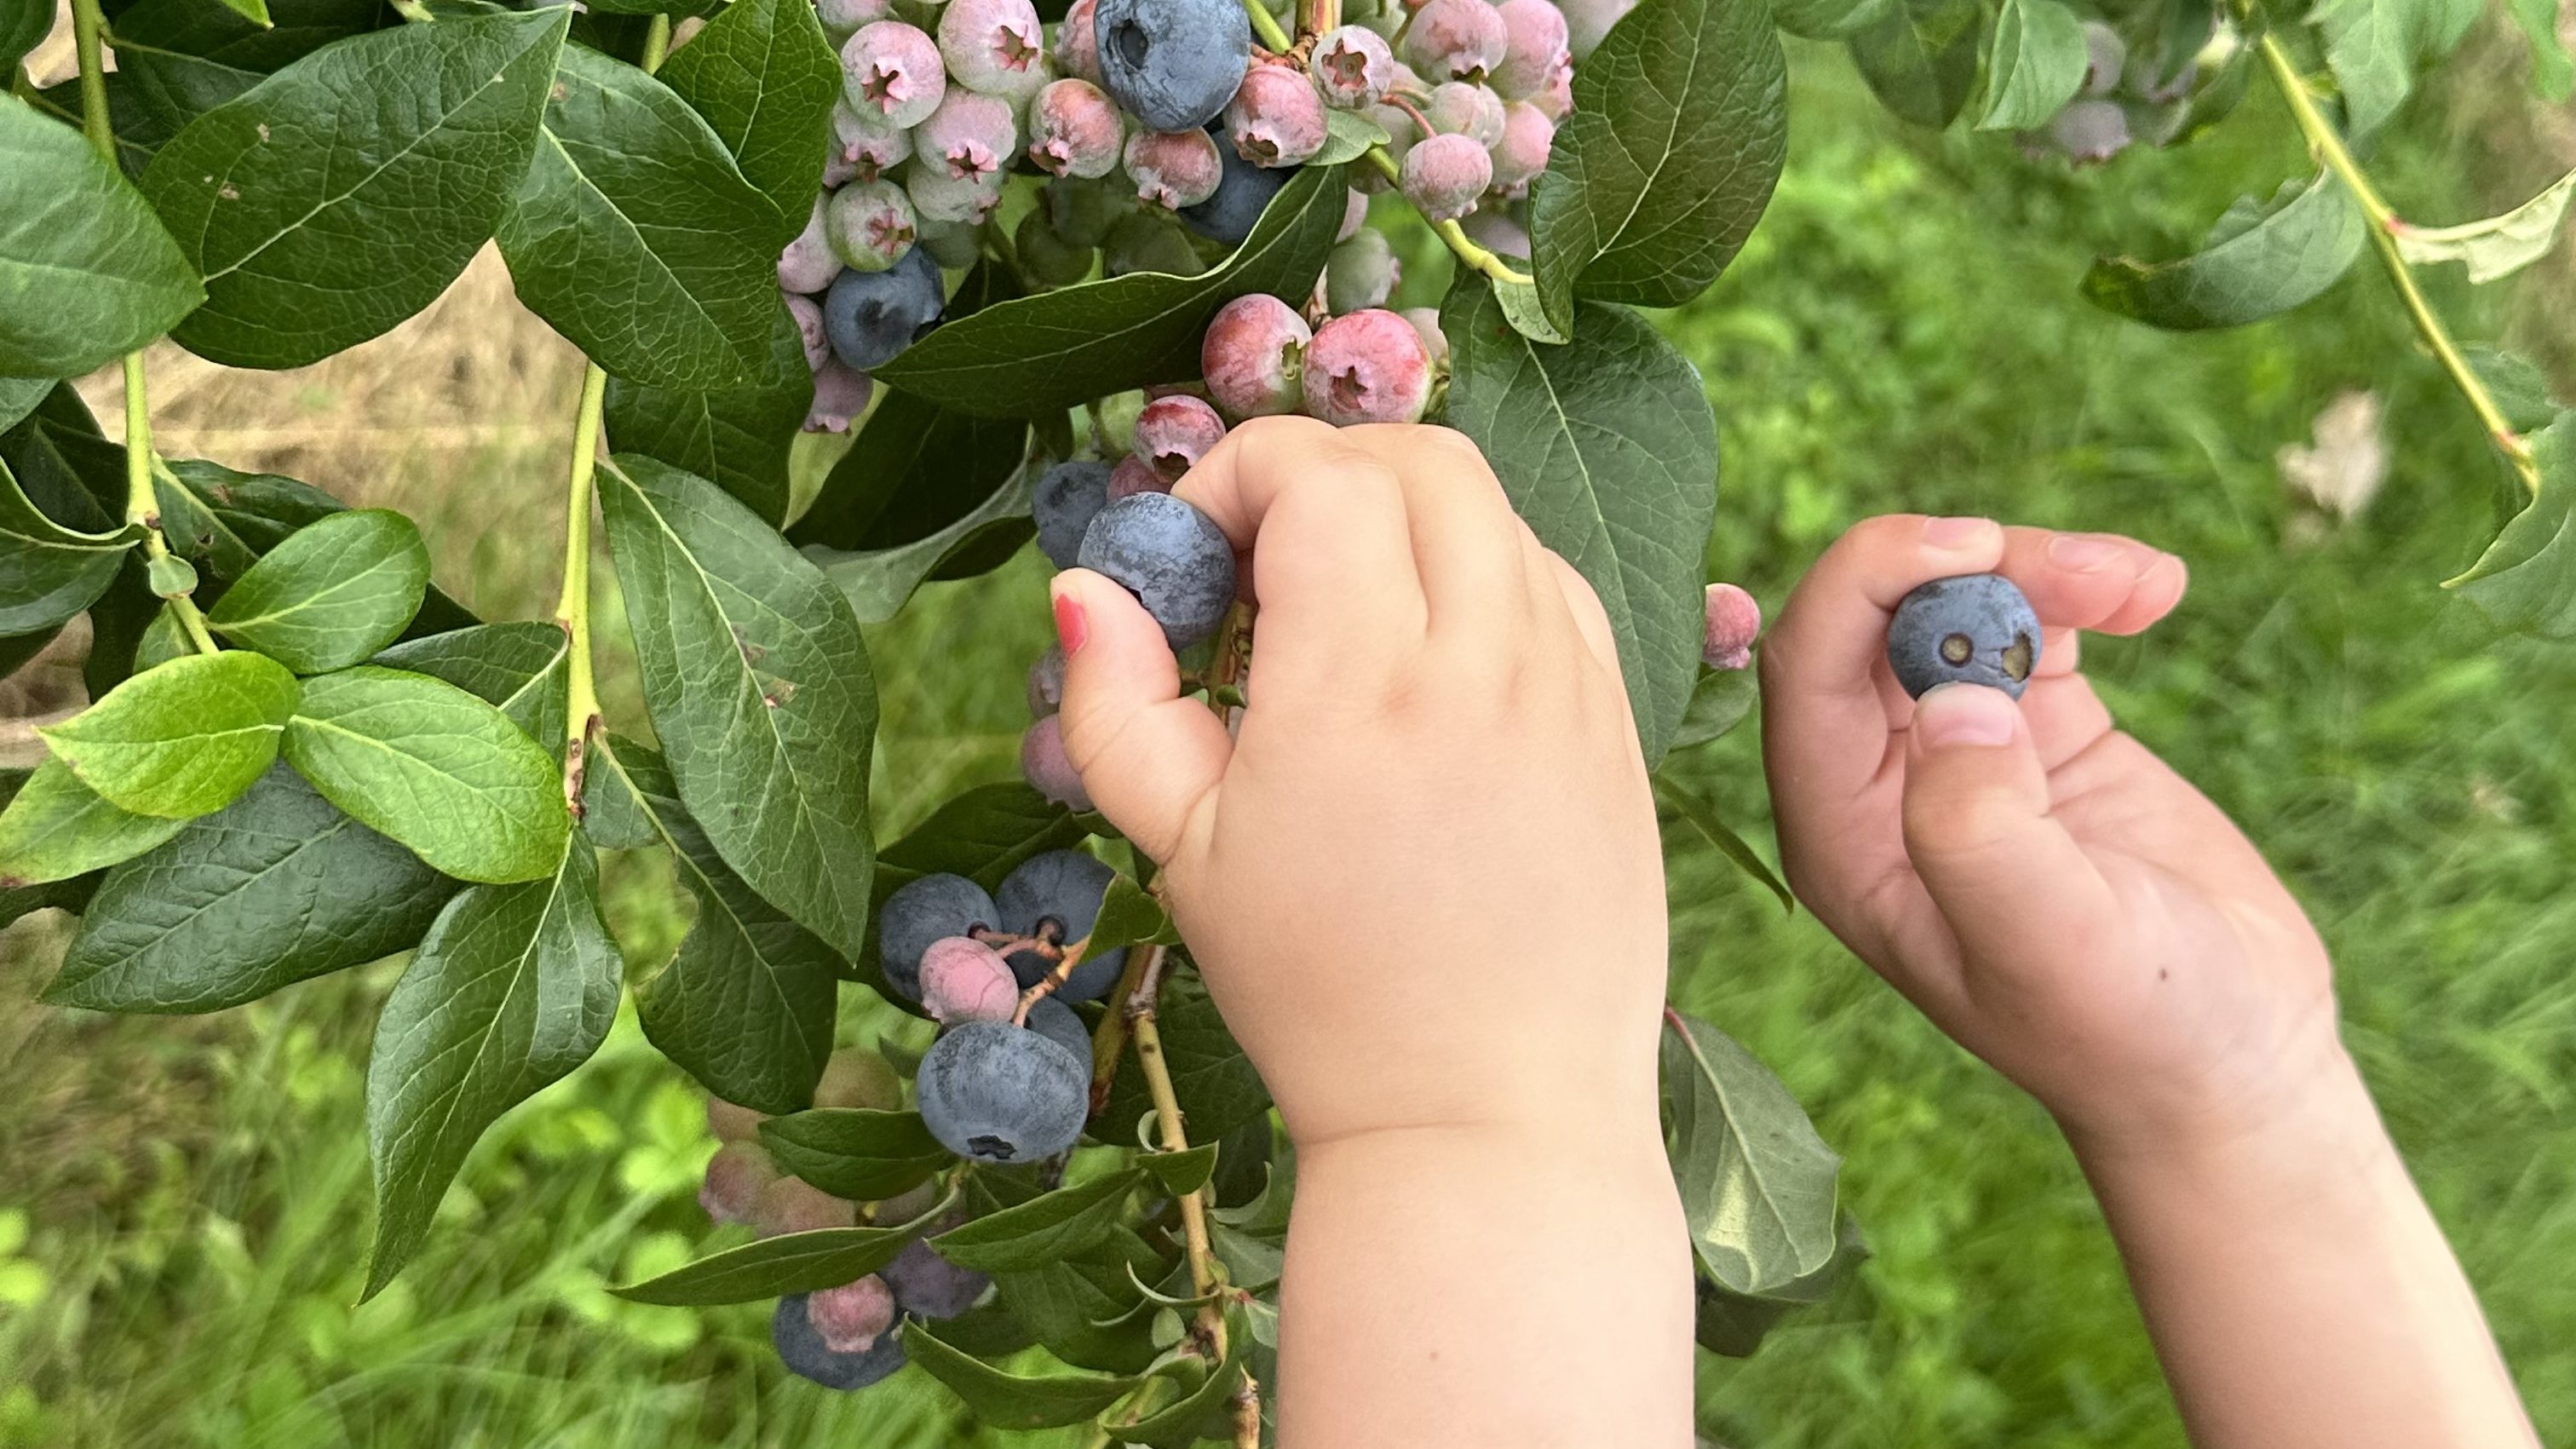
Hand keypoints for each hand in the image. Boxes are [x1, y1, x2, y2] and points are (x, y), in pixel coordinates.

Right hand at [1047, 417, 1669, 1150]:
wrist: (1486, 1112)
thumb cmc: (1317, 992)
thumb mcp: (1182, 852)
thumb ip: (1116, 705)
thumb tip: (1086, 586)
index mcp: (1363, 684)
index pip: (1319, 473)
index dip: (1239, 478)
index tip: (1199, 560)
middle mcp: (1486, 660)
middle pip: (1420, 457)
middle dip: (1325, 472)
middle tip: (1264, 567)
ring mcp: (1570, 684)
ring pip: (1496, 509)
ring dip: (1406, 520)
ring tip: (1344, 622)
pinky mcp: (1618, 720)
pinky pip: (1553, 584)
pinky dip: (1481, 576)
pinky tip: (1429, 665)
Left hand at [1760, 514, 2345, 1153]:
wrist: (2231, 1061)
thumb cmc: (2133, 1027)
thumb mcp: (2052, 941)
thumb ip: (1981, 830)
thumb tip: (1947, 700)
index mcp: (1842, 837)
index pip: (1803, 672)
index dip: (1865, 584)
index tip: (1969, 547)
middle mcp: (1879, 786)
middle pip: (1871, 620)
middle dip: (1959, 564)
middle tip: (2068, 567)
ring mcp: (1958, 753)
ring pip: (1955, 606)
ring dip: (2036, 567)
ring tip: (2138, 583)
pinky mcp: (2038, 732)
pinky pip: (2032, 622)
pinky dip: (2085, 587)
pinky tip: (2156, 592)